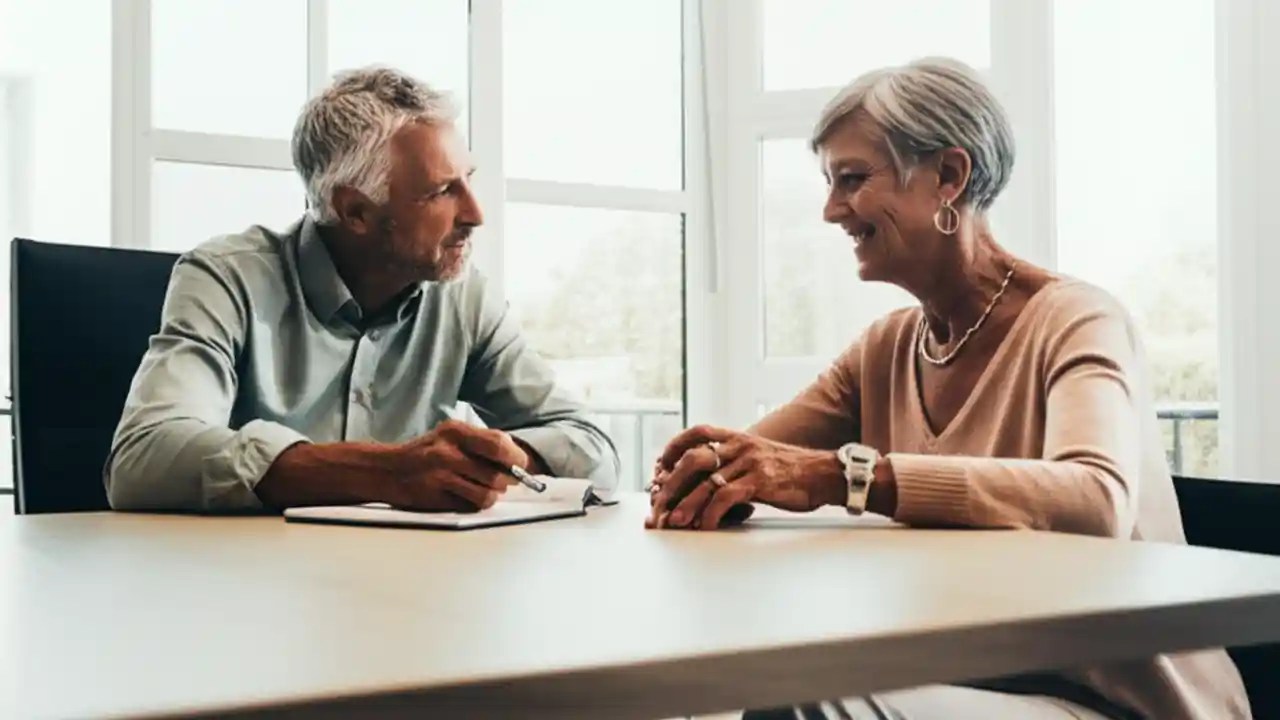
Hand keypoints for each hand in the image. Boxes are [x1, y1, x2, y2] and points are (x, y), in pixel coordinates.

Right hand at [389, 420, 529, 511]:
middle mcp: (448, 452)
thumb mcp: (450, 437)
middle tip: (505, 482)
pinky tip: (466, 496)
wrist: (387, 470)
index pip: (499, 444)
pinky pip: (470, 506)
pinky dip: (474, 504)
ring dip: (491, 495)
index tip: (521, 467)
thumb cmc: (426, 453)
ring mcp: (441, 477)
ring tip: (483, 489)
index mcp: (455, 432)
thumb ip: (481, 443)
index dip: (516, 459)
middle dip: (507, 482)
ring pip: (487, 495)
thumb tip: (516, 458)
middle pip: (497, 474)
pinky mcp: (436, 498)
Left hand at [646, 425, 844, 530]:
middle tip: (658, 502)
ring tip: (674, 521)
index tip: (660, 466)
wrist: (824, 474)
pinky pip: (726, 497)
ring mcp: (749, 462)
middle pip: (693, 458)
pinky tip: (706, 526)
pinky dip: (711, 513)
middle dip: (671, 482)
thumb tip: (707, 478)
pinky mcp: (760, 481)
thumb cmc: (791, 470)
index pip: (697, 432)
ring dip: (686, 504)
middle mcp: (740, 445)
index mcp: (738, 437)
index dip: (674, 447)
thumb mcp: (758, 456)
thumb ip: (734, 461)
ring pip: (706, 481)